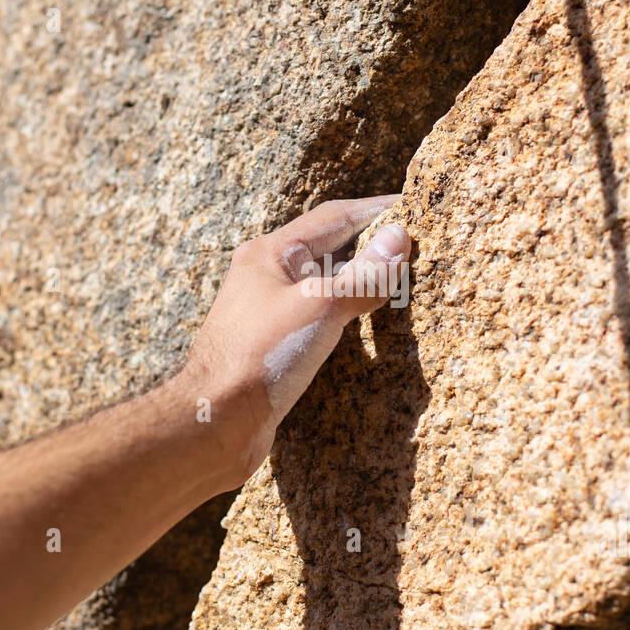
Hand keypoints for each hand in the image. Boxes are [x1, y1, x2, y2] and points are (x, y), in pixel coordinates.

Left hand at [181, 195, 411, 485]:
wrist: (214, 423)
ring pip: (324, 283)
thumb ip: (363, 275)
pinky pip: (318, 316)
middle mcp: (267, 276)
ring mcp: (268, 312)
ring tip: (399, 278)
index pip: (334, 217)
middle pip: (328, 247)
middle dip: (370, 242)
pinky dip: (347, 312)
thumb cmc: (259, 358)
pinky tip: (366, 323)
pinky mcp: (274, 347)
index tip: (411, 205)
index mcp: (270, 254)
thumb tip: (399, 239)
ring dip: (360, 278)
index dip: (375, 209)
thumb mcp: (320, 308)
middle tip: (414, 242)